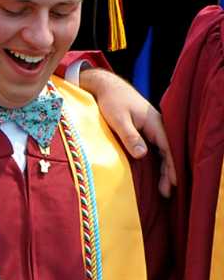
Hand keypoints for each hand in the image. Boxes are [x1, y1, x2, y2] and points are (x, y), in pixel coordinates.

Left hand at [75, 66, 176, 195]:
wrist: (107, 87)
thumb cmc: (112, 101)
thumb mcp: (118, 119)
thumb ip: (130, 136)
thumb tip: (143, 155)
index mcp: (155, 123)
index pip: (168, 148)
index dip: (171, 166)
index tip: (172, 182)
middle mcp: (157, 126)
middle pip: (167, 152)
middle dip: (168, 172)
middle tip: (166, 192)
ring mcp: (152, 128)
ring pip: (162, 151)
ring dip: (163, 168)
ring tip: (164, 188)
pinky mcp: (145, 130)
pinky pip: (155, 148)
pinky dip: (157, 161)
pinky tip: (155, 173)